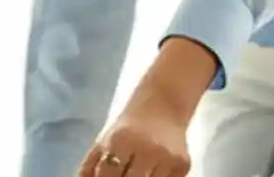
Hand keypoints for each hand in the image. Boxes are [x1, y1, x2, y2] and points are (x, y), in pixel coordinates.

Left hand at [78, 38, 217, 176]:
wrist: (164, 104)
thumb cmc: (129, 126)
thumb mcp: (104, 140)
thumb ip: (89, 166)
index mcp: (121, 140)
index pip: (107, 176)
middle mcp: (146, 148)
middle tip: (121, 175)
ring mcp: (167, 158)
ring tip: (134, 172)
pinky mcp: (183, 164)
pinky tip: (151, 172)